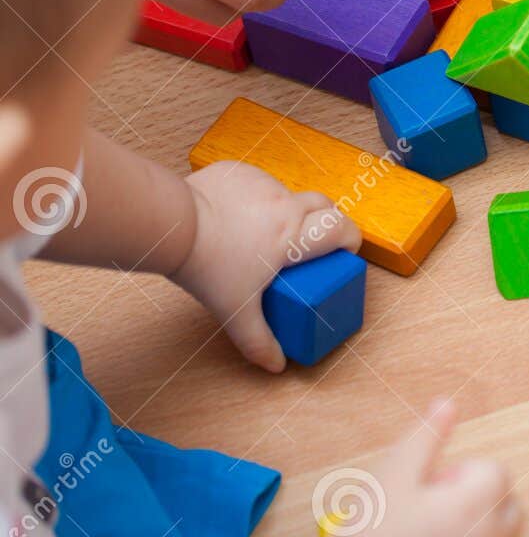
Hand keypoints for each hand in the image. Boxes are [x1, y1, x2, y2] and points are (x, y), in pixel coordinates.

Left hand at [172, 162, 359, 371]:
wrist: (171, 227)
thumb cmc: (207, 266)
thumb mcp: (235, 311)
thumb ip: (258, 341)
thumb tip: (277, 366)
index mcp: (295, 235)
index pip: (342, 229)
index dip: (350, 239)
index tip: (344, 252)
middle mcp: (286, 204)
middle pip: (324, 204)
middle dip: (325, 221)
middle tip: (310, 242)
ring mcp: (262, 183)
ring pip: (287, 193)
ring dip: (285, 210)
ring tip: (260, 232)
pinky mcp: (237, 171)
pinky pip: (255, 182)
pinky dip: (252, 196)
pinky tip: (232, 214)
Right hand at [320, 400, 523, 536]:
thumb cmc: (373, 532)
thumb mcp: (396, 471)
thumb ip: (427, 434)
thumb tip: (446, 404)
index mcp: (478, 505)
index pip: (497, 471)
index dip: (461, 473)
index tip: (431, 488)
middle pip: (507, 502)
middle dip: (477, 497)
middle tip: (431, 508)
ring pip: (502, 534)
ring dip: (478, 526)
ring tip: (431, 533)